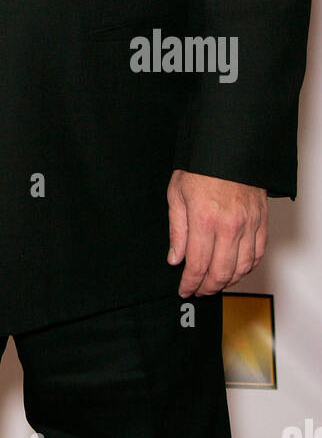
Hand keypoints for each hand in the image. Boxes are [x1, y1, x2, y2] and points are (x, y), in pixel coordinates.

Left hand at [167, 169, 267, 296]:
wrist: (228, 147)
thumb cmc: (200, 167)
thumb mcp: (176, 194)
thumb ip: (177, 230)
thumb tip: (175, 259)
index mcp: (204, 219)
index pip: (197, 265)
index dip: (190, 283)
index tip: (184, 289)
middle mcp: (229, 225)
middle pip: (220, 272)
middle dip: (208, 288)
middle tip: (198, 291)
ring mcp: (248, 224)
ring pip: (241, 268)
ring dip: (227, 282)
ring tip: (215, 283)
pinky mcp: (261, 221)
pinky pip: (258, 254)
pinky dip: (247, 268)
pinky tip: (236, 270)